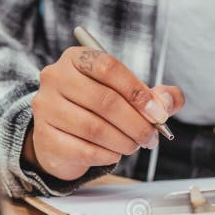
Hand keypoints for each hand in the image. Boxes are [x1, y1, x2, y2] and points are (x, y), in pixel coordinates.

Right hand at [23, 47, 184, 180]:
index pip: (109, 68)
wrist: (60, 136)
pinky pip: (82, 150)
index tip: (159, 114)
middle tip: (151, 138)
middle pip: (104, 100)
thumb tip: (170, 101)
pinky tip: (114, 154)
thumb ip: (155, 96)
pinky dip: (106, 156)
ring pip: (94, 128)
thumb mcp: (126, 95)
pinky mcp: (44, 136)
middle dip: (136, 123)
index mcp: (76, 58)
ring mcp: (46, 107)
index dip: (138, 92)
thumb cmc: (97, 110)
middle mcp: (55, 78)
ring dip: (123, 142)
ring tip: (133, 146)